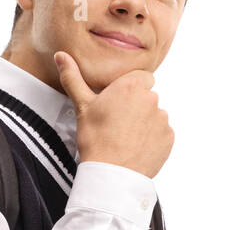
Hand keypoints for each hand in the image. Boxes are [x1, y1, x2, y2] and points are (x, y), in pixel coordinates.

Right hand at [53, 49, 173, 178]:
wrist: (111, 173)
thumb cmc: (95, 139)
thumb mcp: (82, 106)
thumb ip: (73, 78)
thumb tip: (61, 56)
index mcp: (131, 86)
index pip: (141, 78)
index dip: (130, 90)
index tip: (119, 103)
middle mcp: (151, 98)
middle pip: (147, 97)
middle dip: (137, 107)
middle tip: (119, 124)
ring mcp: (162, 118)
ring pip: (155, 115)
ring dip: (145, 123)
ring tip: (127, 138)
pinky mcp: (169, 137)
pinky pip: (162, 133)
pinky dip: (153, 139)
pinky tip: (137, 147)